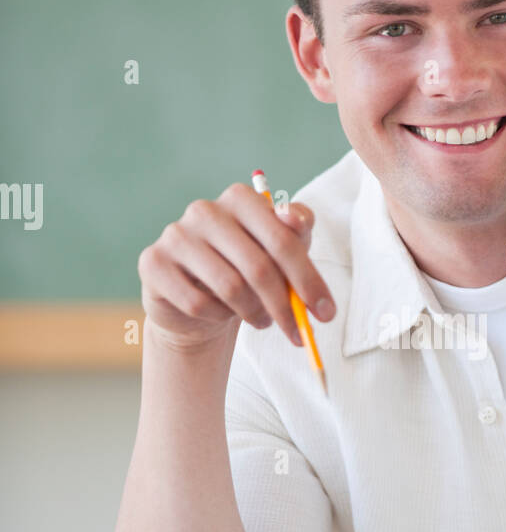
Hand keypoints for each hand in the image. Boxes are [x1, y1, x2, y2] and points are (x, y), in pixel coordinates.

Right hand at [138, 184, 335, 349]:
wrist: (199, 297)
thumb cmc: (248, 267)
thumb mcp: (281, 249)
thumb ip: (296, 229)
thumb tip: (295, 217)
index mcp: (240, 198)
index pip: (283, 239)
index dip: (308, 279)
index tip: (326, 313)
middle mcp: (204, 210)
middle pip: (258, 267)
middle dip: (285, 307)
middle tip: (298, 333)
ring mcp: (175, 235)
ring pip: (230, 288)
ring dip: (254, 314)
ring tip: (261, 320)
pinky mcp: (153, 263)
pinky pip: (198, 303)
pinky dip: (218, 317)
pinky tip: (221, 313)